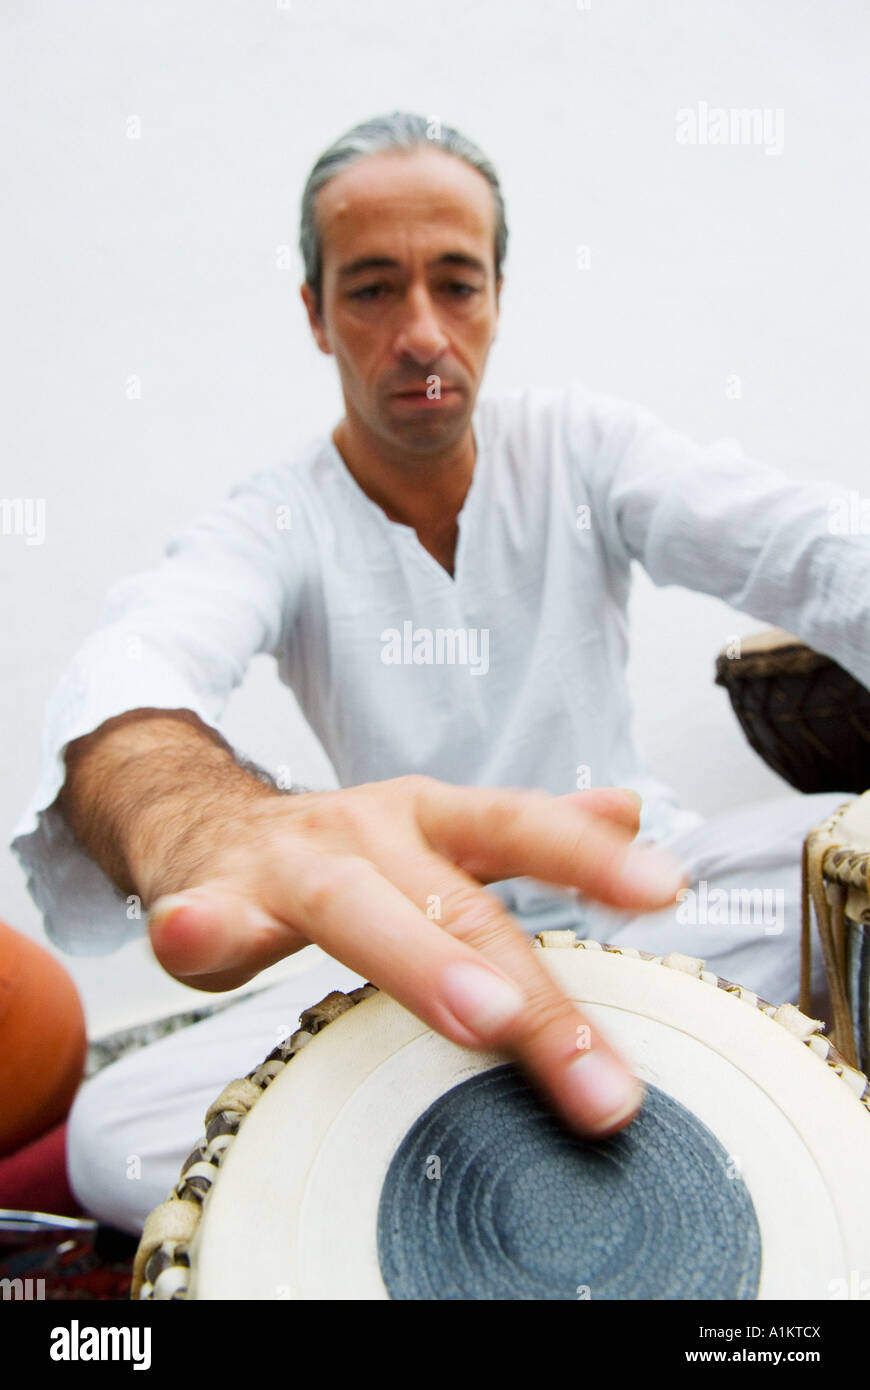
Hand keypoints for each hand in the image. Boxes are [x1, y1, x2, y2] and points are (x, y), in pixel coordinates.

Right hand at [145, 776, 686, 1138]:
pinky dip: (203, 928)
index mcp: (429, 818)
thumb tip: (628, 810)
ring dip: (417, 958)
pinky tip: (197, 935)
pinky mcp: (216, 902)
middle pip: (458, 906)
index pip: (521, 830)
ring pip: (354, 910)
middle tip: (590, 1066)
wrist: (206, 824)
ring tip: (478, 1016)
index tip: (666, 889)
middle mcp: (370, 834)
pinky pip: (209, 918)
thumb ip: (525, 830)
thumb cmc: (339, 848)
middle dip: (529, 992)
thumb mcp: (438, 824)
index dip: (590, 857)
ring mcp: (292, 865)